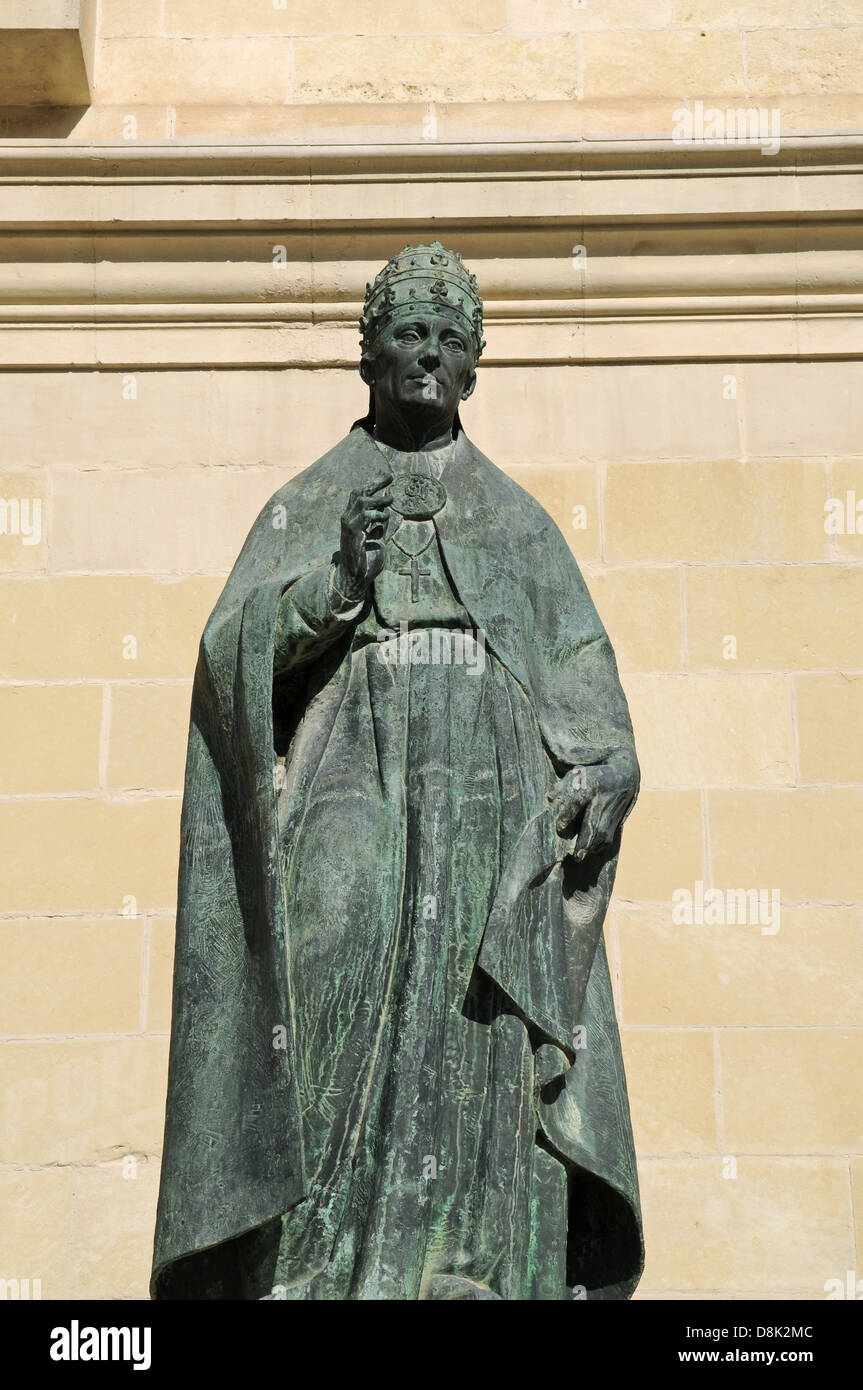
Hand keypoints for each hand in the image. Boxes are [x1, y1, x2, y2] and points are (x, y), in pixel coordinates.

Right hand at [336, 472, 392, 596]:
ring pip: (361, 501)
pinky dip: (377, 514)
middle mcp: (349, 518)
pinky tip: (385, 516)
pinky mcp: (352, 533)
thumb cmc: (366, 561)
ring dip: (378, 498)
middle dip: (375, 482)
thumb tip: (388, 513)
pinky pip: (364, 516)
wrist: (356, 577)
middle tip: (390, 476)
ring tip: (391, 499)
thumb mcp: (378, 540)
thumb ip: (381, 527)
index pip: (361, 495)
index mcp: (354, 519)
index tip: (387, 478)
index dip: (373, 484)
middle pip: (359, 492)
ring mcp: (348, 525)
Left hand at [547, 748, 638, 862]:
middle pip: (593, 823)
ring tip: (580, 856)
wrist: (623, 776)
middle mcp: (601, 800)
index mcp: (589, 786)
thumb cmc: (591, 777)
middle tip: (576, 856)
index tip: (560, 827)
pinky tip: (590, 851)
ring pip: (603, 833)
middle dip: (584, 840)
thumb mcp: (576, 775)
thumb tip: (549, 798)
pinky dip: (599, 846)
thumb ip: (561, 787)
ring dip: (591, 847)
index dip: (568, 815)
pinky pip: (609, 837)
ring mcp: (610, 812)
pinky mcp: (616, 820)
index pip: (577, 802)